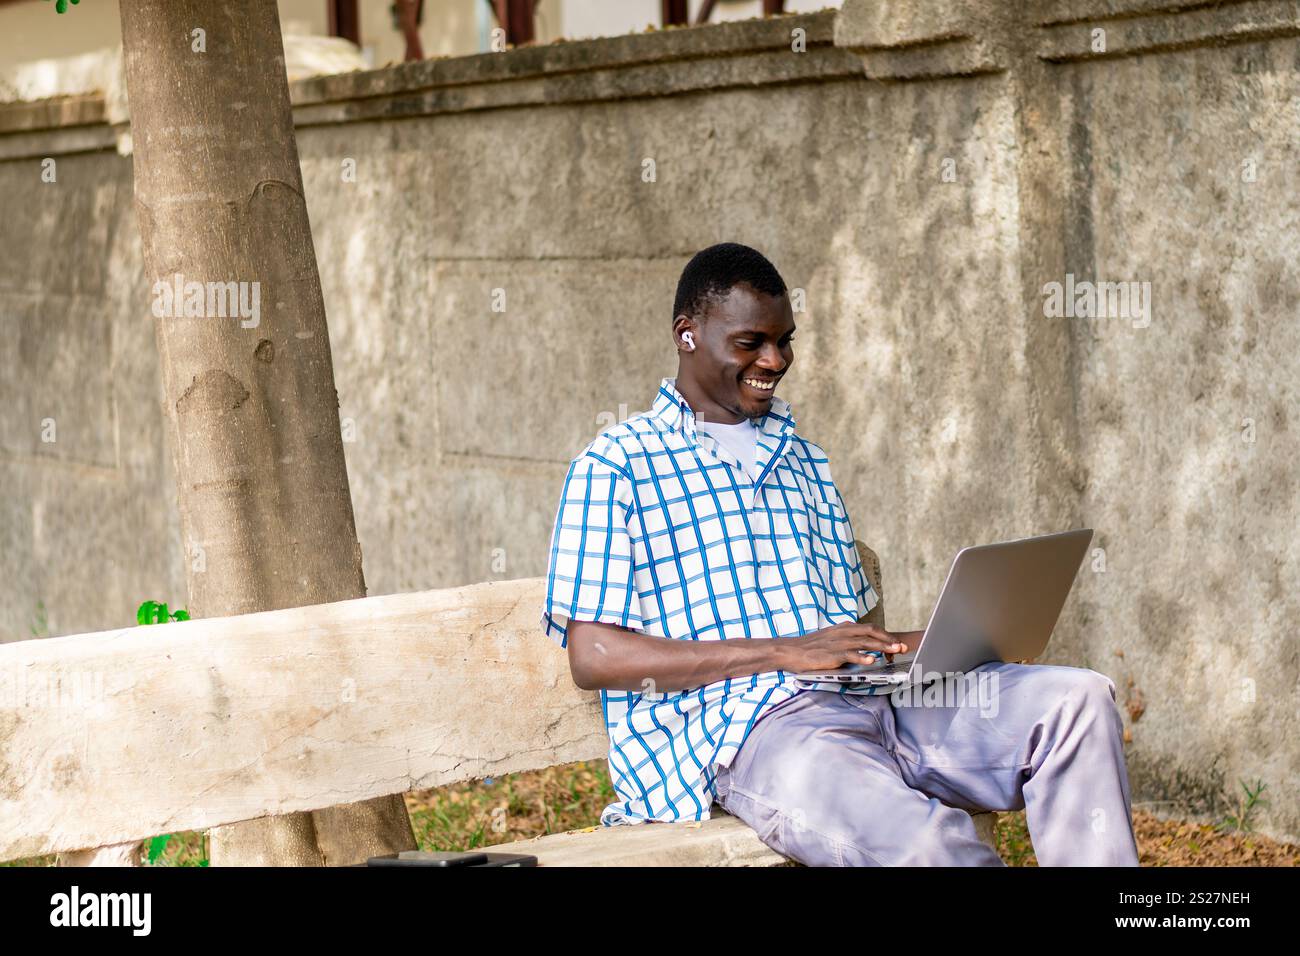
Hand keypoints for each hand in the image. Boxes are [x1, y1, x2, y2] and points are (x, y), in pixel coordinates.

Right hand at [777, 622, 911, 673]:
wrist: (789, 650)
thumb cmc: (809, 648)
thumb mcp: (830, 639)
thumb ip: (846, 640)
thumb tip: (863, 647)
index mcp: (844, 628)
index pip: (870, 628)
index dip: (886, 635)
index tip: (898, 642)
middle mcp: (843, 632)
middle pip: (872, 632)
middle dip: (890, 640)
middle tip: (904, 647)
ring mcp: (838, 642)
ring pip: (865, 642)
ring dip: (882, 646)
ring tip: (896, 651)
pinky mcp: (831, 654)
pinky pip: (850, 654)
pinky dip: (863, 657)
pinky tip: (873, 661)